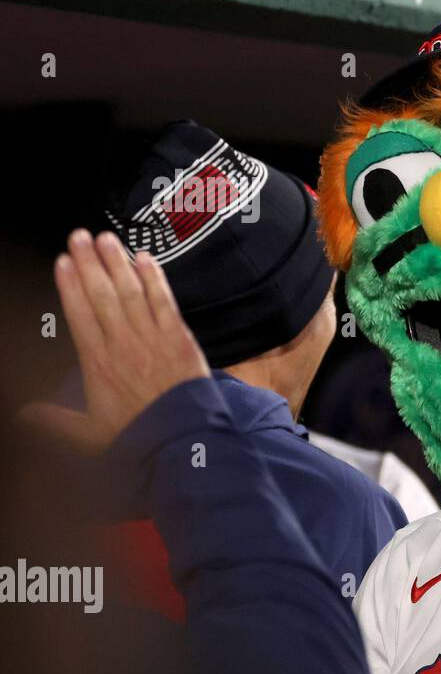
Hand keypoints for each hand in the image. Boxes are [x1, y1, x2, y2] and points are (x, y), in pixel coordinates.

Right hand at [21, 230, 210, 453]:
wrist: (185, 437)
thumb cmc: (138, 434)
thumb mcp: (89, 434)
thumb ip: (55, 421)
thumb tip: (24, 414)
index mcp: (97, 362)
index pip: (79, 313)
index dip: (69, 284)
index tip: (62, 261)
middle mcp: (123, 342)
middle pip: (102, 294)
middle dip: (89, 262)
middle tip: (79, 236)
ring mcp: (152, 337)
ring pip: (131, 291)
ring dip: (117, 262)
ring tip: (106, 239)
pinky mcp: (179, 336)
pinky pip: (164, 301)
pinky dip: (155, 278)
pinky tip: (145, 259)